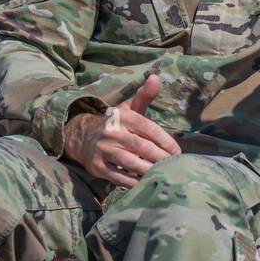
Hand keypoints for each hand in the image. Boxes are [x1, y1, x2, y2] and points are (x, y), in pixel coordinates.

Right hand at [64, 74, 180, 188]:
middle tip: (173, 166)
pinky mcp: (97, 166)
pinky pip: (118, 177)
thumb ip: (145, 96)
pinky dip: (133, 182)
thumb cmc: (116, 124)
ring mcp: (103, 150)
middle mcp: (113, 132)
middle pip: (142, 147)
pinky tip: (145, 183)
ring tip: (162, 174)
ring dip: (149, 170)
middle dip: (160, 158)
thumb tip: (157, 76)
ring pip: (131, 162)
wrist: (82, 137)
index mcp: (123, 117)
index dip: (165, 141)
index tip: (177, 152)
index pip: (149, 129)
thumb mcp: (129, 108)